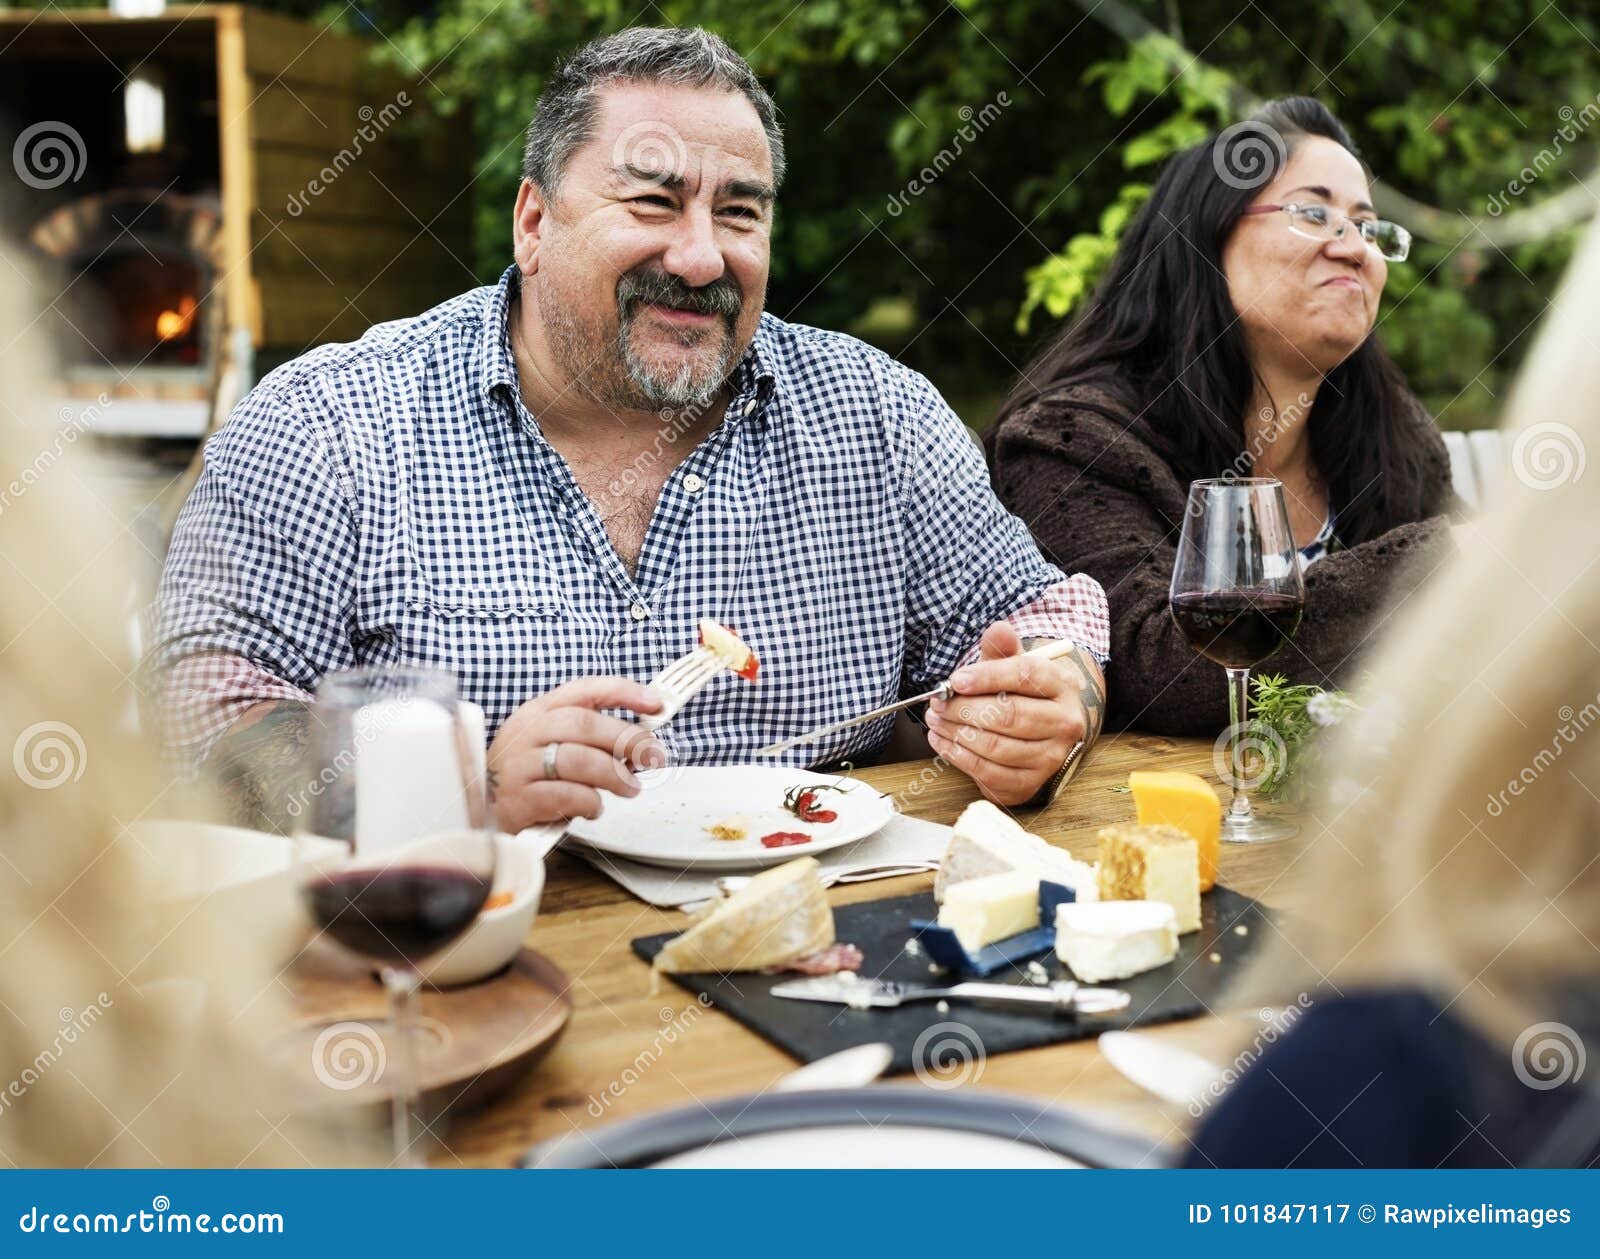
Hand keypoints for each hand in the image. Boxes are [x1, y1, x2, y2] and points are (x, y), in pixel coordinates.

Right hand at [487, 677, 663, 829]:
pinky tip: (593, 807)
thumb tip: (640, 744)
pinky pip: (565, 795)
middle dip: (628, 739)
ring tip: (629, 788)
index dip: (623, 692)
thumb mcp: (552, 744)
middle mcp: (527, 732)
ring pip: (577, 760)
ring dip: (614, 775)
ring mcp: (519, 765)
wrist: (480, 809)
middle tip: (652, 757)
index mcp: (539, 711)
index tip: (655, 704)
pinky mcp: (517, 799)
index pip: (584, 690)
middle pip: (584, 724)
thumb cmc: (526, 774)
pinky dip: (590, 802)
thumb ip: (591, 739)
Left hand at [924, 623, 1099, 806]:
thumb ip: (1002, 650)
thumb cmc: (1022, 696)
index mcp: (1062, 686)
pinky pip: (988, 772)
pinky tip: (942, 741)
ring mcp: (1051, 757)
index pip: (1025, 675)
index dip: (986, 676)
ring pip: (996, 746)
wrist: (1042, 734)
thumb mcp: (1014, 666)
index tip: (955, 680)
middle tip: (937, 703)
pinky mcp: (1030, 784)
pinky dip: (958, 756)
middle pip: (1009, 715)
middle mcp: (1064, 723)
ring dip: (956, 733)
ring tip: (935, 720)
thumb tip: (998, 629)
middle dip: (963, 709)